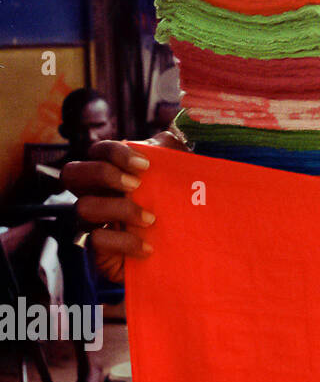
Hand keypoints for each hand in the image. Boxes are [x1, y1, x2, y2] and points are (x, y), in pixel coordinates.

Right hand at [61, 135, 178, 281]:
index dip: (115, 153)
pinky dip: (124, 243)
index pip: (98, 151)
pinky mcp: (99, 249)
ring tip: (150, 219)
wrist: (185, 248)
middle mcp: (96, 193)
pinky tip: (148, 247)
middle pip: (72, 173)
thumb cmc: (177, 204)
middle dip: (103, 174)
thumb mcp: (177, 174)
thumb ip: (172, 150)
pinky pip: (96, 241)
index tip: (145, 165)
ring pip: (83, 207)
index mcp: (113, 171)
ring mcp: (93, 221)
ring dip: (119, 209)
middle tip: (136, 185)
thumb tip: (171, 131)